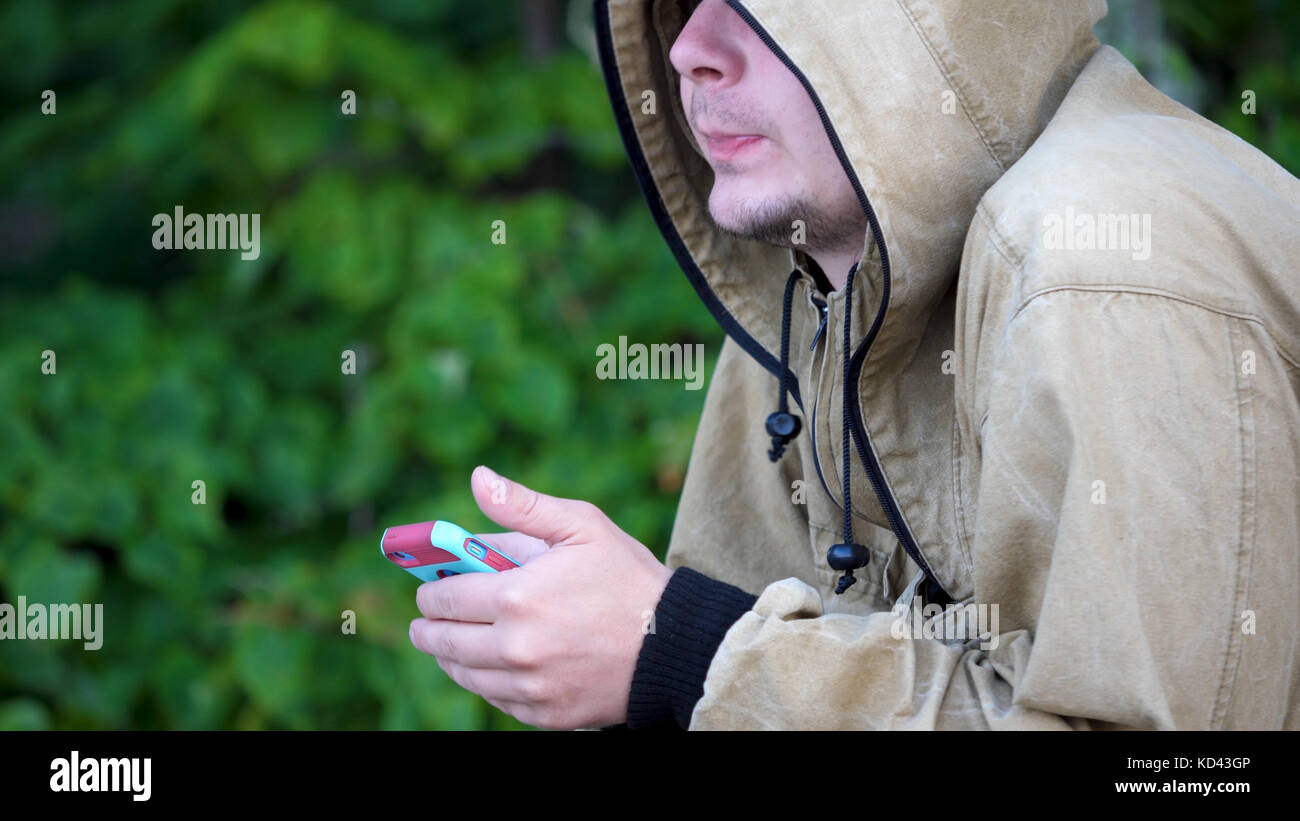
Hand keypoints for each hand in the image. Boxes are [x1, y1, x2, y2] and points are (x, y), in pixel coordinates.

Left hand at [408, 465, 673, 728]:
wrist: (674, 644)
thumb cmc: (627, 578)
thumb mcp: (582, 526)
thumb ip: (522, 505)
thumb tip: (478, 478)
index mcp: (517, 596)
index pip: (444, 598)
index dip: (430, 590)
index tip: (430, 586)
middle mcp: (515, 647)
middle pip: (442, 641)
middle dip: (429, 625)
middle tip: (428, 618)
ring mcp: (528, 685)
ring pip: (462, 673)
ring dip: (449, 655)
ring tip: (450, 641)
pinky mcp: (543, 713)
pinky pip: (493, 697)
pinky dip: (484, 680)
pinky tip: (489, 665)